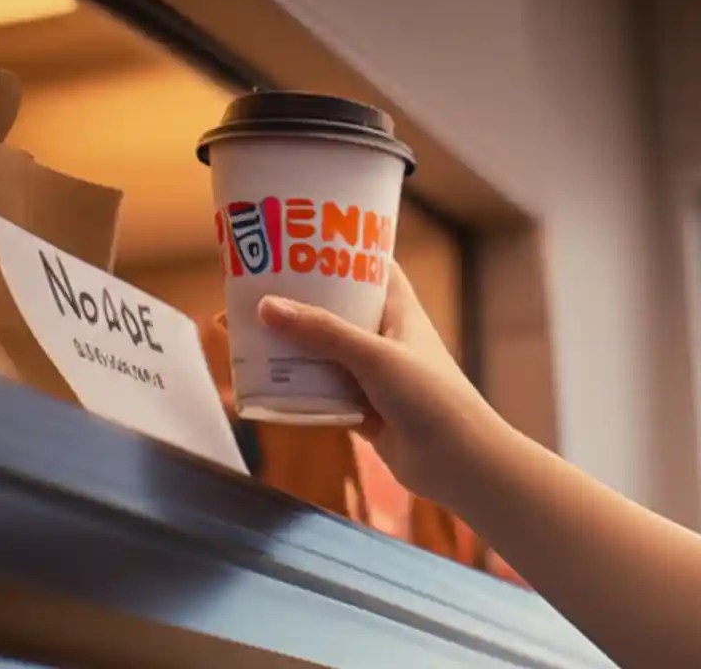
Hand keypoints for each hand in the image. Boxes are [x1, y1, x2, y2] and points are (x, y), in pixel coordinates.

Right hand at [257, 262, 506, 504]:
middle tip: (249, 288)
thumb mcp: (374, 356)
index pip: (366, 265)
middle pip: (333, 309)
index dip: (334, 249)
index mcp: (397, 308)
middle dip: (295, 301)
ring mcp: (372, 373)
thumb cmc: (430, 396)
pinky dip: (295, 387)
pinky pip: (320, 391)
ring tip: (242, 333)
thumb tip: (266, 306)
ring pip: (321, 352)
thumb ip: (322, 333)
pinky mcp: (362, 408)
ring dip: (289, 346)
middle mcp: (384, 336)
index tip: (294, 237)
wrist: (458, 462)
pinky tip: (260, 381)